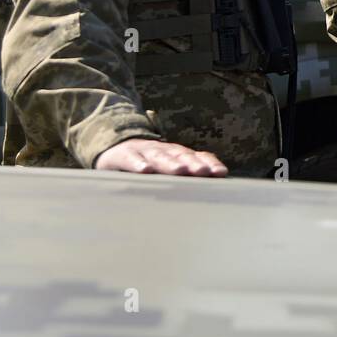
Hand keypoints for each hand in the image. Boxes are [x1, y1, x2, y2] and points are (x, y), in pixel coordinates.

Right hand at [95, 138, 227, 176]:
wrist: (115, 148)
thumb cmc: (147, 165)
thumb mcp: (167, 169)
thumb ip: (186, 177)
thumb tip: (213, 188)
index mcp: (175, 155)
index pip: (195, 156)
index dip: (208, 163)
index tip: (220, 173)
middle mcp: (163, 151)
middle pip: (180, 155)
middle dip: (193, 163)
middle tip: (203, 172)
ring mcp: (143, 151)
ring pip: (158, 156)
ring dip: (170, 163)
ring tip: (180, 171)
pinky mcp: (123, 155)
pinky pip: (130, 159)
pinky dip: (137, 164)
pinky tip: (144, 170)